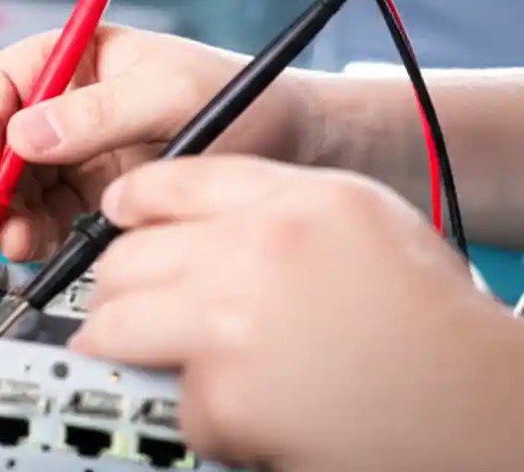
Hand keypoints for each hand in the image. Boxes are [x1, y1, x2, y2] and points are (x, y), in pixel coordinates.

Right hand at [0, 25, 324, 261]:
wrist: (293, 144)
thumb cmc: (240, 97)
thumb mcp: (168, 95)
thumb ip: (99, 113)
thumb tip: (27, 134)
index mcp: (79, 58)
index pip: (3, 81)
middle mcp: (71, 102)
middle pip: (2, 140)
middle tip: (0, 221)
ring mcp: (81, 149)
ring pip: (21, 184)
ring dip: (14, 215)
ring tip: (24, 243)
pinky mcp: (95, 191)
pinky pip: (50, 213)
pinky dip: (41, 233)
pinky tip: (47, 247)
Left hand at [70, 156, 521, 471]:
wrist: (479, 402)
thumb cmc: (426, 311)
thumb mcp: (356, 215)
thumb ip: (261, 198)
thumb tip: (156, 207)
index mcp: (286, 204)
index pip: (163, 183)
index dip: (129, 203)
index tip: (119, 220)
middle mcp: (251, 254)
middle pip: (122, 260)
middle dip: (119, 290)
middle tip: (138, 309)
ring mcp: (230, 328)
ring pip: (115, 328)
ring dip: (137, 347)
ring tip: (175, 357)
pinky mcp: (225, 400)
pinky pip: (171, 399)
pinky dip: (201, 411)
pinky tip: (251, 406)